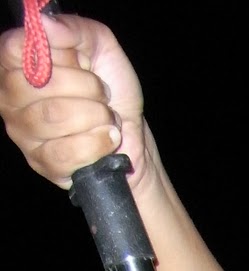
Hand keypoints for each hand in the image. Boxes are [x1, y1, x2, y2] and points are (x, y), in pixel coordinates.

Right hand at [0, 15, 146, 191]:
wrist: (131, 135)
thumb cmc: (110, 90)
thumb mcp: (99, 46)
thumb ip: (74, 29)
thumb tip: (46, 24)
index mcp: (16, 64)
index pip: (14, 49)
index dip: (53, 53)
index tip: (79, 59)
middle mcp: (11, 97)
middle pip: (40, 84)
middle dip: (86, 87)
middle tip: (102, 93)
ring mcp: (23, 133)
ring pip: (55, 117)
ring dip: (95, 115)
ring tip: (107, 117)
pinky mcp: (43, 163)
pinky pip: (66, 152)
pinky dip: (97, 143)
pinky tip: (108, 138)